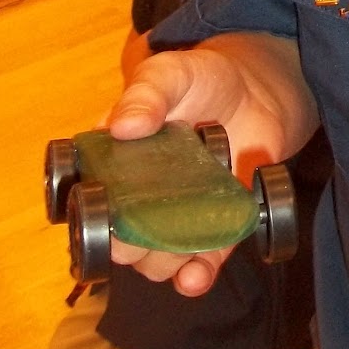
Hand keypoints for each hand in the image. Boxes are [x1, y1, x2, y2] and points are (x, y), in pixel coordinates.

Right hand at [108, 43, 295, 294]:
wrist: (259, 88)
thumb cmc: (201, 78)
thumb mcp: (169, 74)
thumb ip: (146, 94)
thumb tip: (122, 127)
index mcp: (114, 163)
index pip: (89, 202)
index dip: (92, 218)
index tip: (106, 217)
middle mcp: (140, 198)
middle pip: (121, 242)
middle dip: (128, 246)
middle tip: (143, 230)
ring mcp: (178, 215)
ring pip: (157, 260)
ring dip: (163, 262)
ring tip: (177, 250)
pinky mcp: (216, 225)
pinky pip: (202, 261)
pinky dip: (197, 275)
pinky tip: (195, 275)